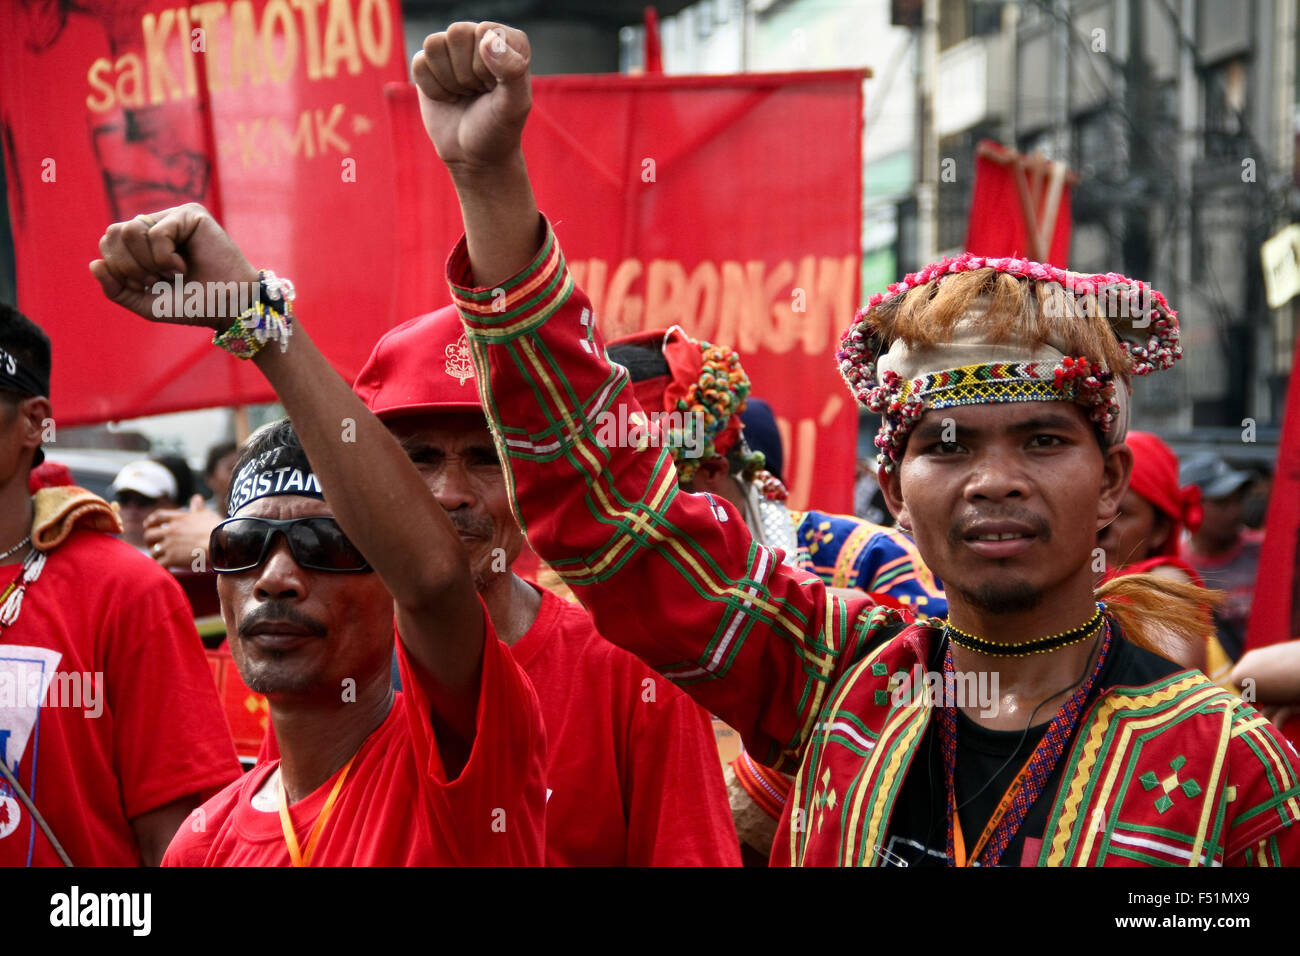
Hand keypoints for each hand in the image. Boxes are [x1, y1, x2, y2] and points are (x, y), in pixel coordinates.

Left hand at [89, 203, 258, 328]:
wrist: (228, 308)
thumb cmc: (193, 306)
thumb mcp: (146, 303)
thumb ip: (116, 289)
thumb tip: (94, 263)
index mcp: (144, 244)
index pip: (108, 242)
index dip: (118, 268)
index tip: (147, 286)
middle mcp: (157, 226)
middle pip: (114, 232)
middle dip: (130, 266)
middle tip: (157, 281)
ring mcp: (173, 218)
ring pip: (130, 229)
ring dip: (147, 262)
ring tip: (171, 273)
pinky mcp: (190, 215)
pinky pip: (157, 232)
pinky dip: (164, 258)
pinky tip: (183, 267)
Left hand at [143, 494, 219, 568]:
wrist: (222, 545)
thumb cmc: (218, 529)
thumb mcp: (207, 514)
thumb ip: (198, 507)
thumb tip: (197, 498)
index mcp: (179, 519)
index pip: (158, 516)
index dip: (151, 521)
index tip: (148, 525)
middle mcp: (171, 530)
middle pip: (149, 534)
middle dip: (149, 541)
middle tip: (153, 545)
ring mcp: (170, 545)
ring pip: (153, 550)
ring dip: (155, 555)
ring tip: (161, 559)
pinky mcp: (172, 559)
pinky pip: (159, 564)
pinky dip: (160, 567)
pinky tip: (166, 570)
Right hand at [412, 22, 531, 174]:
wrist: (473, 155)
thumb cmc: (498, 129)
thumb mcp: (515, 105)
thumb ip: (512, 70)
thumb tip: (486, 40)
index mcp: (509, 41)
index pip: (485, 32)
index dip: (485, 65)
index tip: (494, 88)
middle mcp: (481, 37)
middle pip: (457, 33)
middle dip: (466, 74)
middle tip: (478, 92)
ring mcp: (453, 49)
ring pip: (434, 44)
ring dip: (449, 80)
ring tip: (464, 93)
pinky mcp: (429, 63)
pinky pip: (419, 63)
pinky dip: (433, 89)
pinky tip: (448, 98)